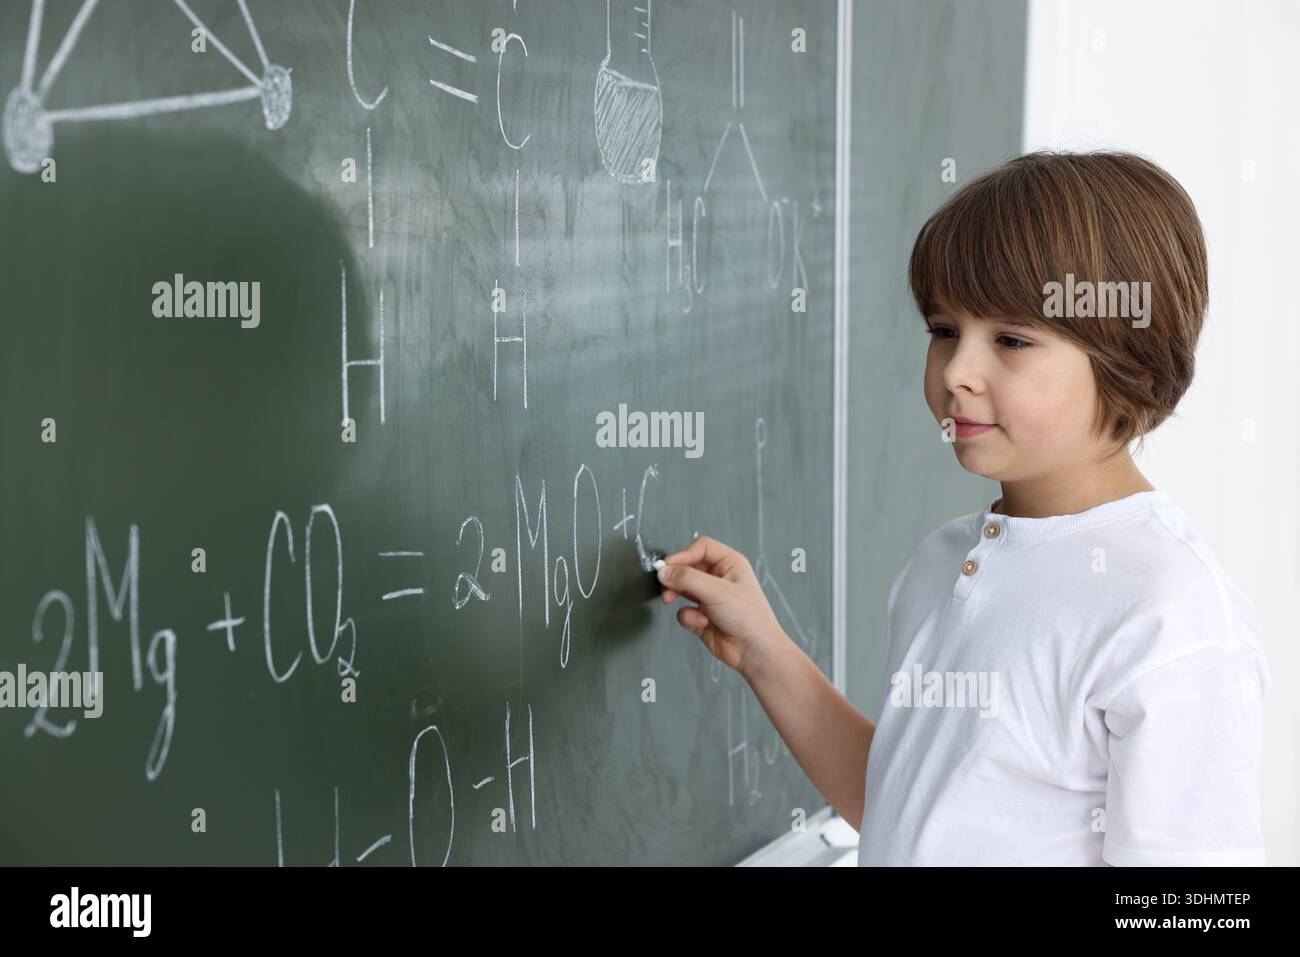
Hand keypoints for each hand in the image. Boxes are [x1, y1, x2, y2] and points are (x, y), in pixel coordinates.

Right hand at [656, 535, 785, 677]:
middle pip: (687, 568)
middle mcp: (719, 578)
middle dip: (676, 577)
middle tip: (665, 584)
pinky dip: (689, 617)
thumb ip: (687, 578)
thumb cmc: (749, 617)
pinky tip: (703, 622)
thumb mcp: (717, 590)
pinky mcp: (702, 616)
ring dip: (677, 595)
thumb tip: (664, 572)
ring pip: (682, 588)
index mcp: (730, 564)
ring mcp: (710, 597)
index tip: (668, 566)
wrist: (754, 650)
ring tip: (671, 599)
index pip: (700, 548)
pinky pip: (684, 611)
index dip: (683, 555)